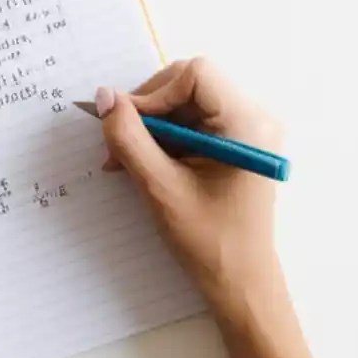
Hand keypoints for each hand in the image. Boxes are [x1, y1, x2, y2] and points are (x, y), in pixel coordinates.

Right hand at [97, 58, 284, 309]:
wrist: (240, 283)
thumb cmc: (209, 242)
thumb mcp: (160, 188)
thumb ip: (129, 138)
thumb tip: (103, 97)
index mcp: (248, 125)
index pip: (196, 75)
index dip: (154, 92)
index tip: (127, 124)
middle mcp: (254, 119)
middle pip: (190, 84)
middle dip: (148, 109)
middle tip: (119, 142)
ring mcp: (246, 131)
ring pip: (185, 102)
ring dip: (151, 126)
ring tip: (124, 159)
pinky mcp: (234, 144)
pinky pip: (192, 122)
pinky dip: (163, 137)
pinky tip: (142, 163)